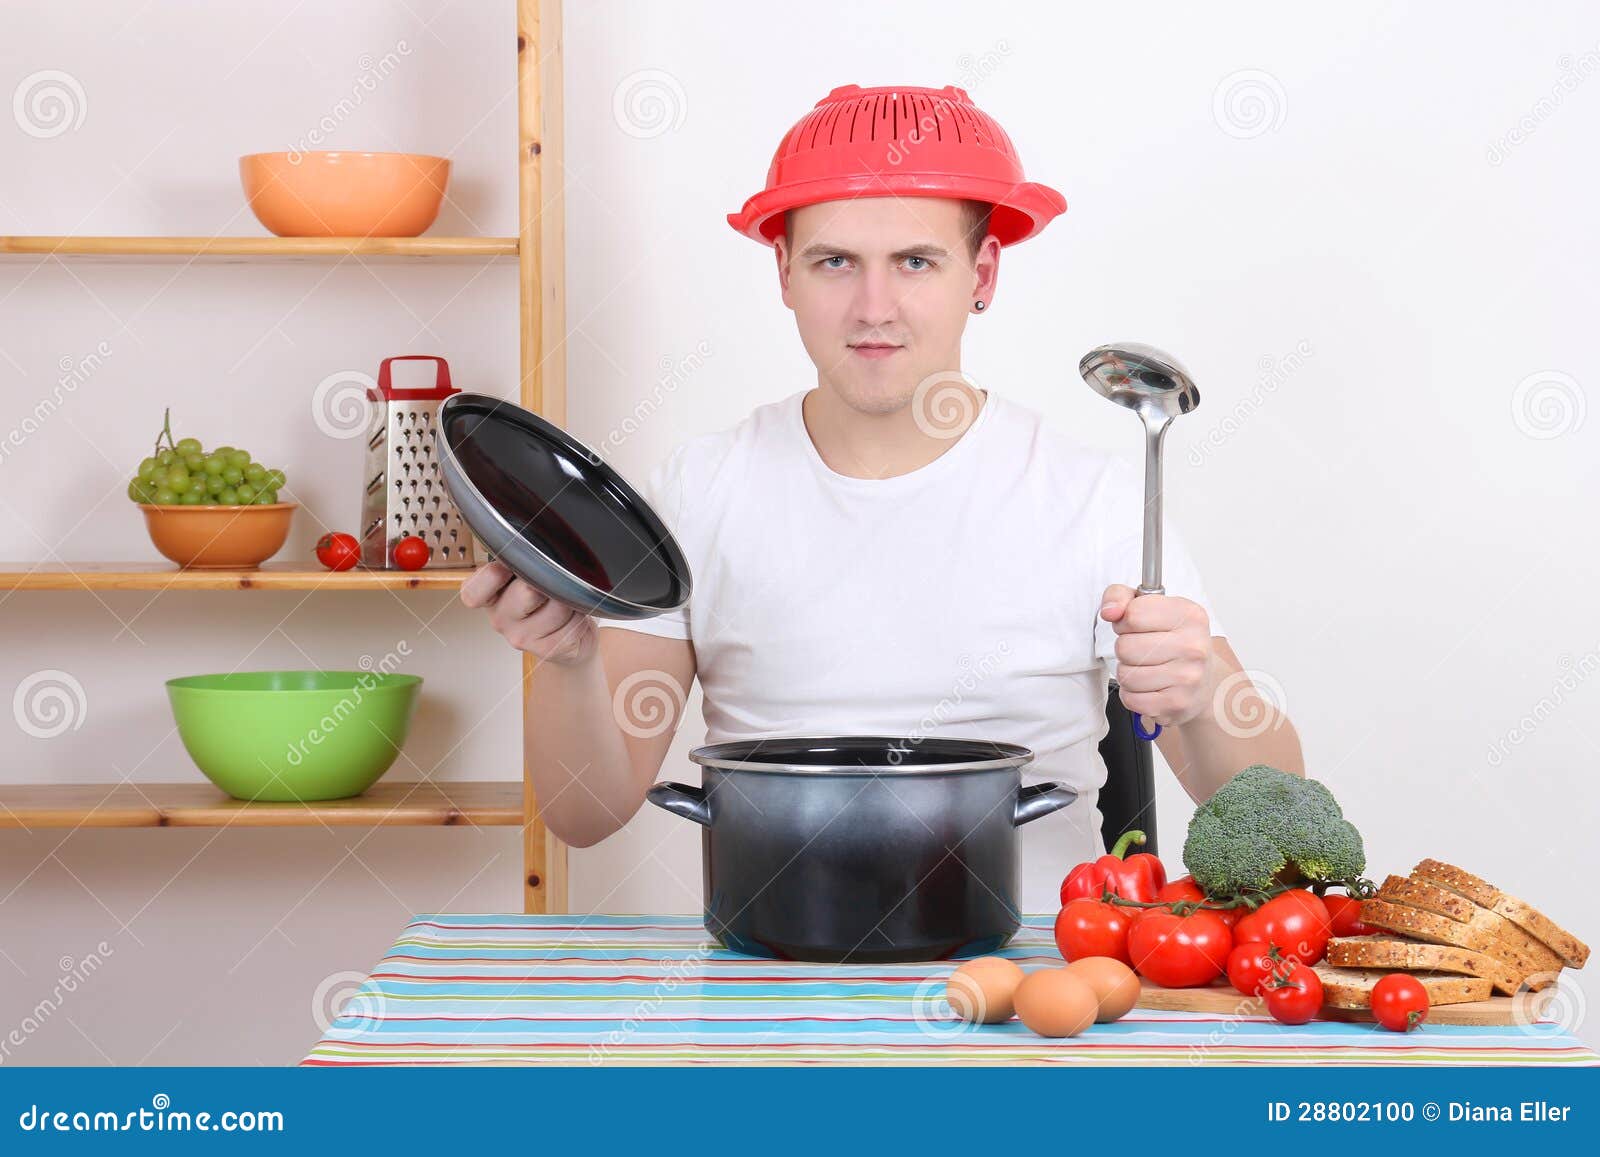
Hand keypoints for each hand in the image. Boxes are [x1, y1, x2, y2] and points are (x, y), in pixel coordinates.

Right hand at [460, 560, 596, 664]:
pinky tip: (572, 619)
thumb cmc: (546, 600)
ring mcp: (521, 638)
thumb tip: (529, 541)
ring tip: (565, 602)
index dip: (493, 575)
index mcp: (488, 597)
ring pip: (558, 606)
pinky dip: (580, 616)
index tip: (510, 568)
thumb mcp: (524, 576)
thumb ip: (520, 561)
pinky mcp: (547, 649)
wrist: (568, 639)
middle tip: (552, 583)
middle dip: (550, 581)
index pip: (473, 591)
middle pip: (528, 590)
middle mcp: (500, 618)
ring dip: (570, 599)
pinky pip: (573, 624)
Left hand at [1099, 584, 1213, 727]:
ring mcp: (1188, 677)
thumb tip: (1110, 611)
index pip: (1133, 614)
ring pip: (1126, 675)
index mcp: (1189, 615)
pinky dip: (1133, 695)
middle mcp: (1193, 645)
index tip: (1136, 627)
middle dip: (1125, 650)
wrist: (1202, 681)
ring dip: (1128, 674)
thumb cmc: (1171, 641)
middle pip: (1125, 647)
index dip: (1124, 622)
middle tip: (1142, 651)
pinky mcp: (1178, 703)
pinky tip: (1149, 688)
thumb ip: (1120, 596)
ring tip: (1146, 669)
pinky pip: (1132, 699)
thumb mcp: (1148, 607)